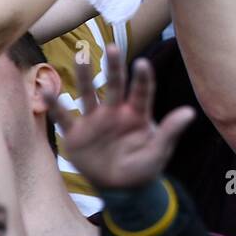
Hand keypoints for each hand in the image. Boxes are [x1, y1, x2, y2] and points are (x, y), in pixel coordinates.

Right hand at [54, 44, 195, 190]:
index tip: (143, 63)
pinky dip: (55, 105)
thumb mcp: (159, 151)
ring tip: (81, 56)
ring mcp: (94, 121)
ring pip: (88, 94)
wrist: (120, 188)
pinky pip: (64, 118)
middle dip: (114, 67)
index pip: (142, 92)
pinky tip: (46, 90)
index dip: (142, 78)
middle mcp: (115, 112)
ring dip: (84, 76)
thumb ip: (170, 131)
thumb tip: (190, 112)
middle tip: (113, 47)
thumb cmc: (143, 166)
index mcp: (137, 114)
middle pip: (114, 85)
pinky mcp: (76, 135)